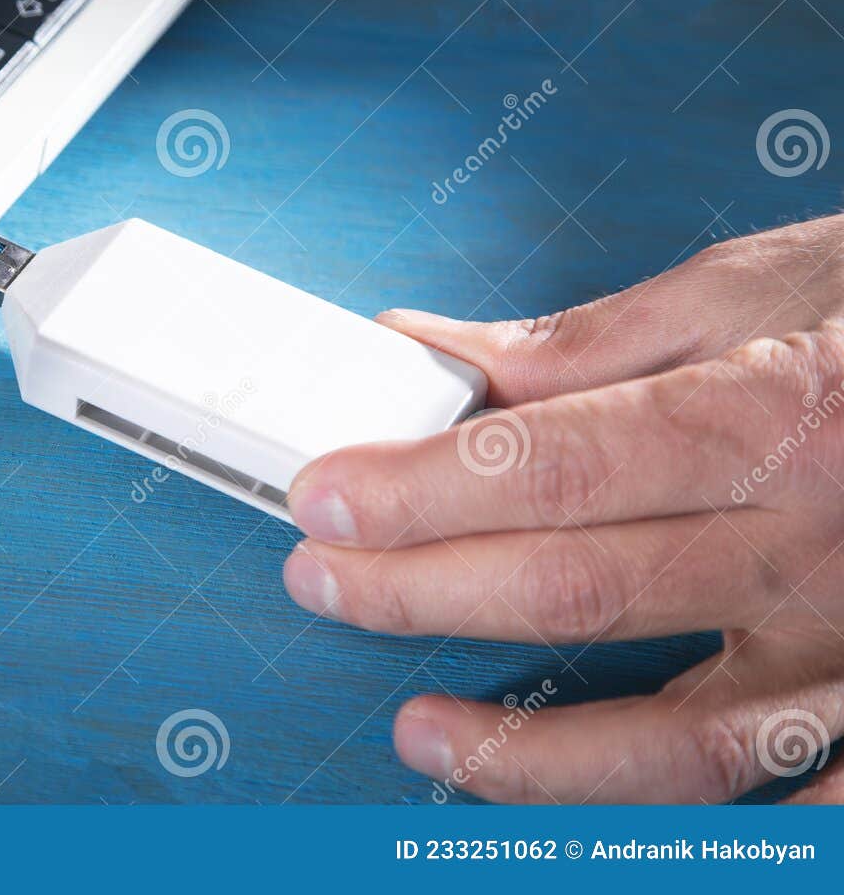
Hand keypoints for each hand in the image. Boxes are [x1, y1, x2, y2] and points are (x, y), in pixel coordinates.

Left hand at [282, 214, 843, 803]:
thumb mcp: (760, 286)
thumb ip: (588, 342)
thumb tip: (434, 353)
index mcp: (779, 414)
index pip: (558, 464)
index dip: (423, 488)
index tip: (327, 496)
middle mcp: (823, 542)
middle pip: (587, 588)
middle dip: (426, 591)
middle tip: (323, 580)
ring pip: (685, 740)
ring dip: (533, 751)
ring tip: (421, 732)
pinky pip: (800, 812)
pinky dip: (689, 832)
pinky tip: (589, 823)